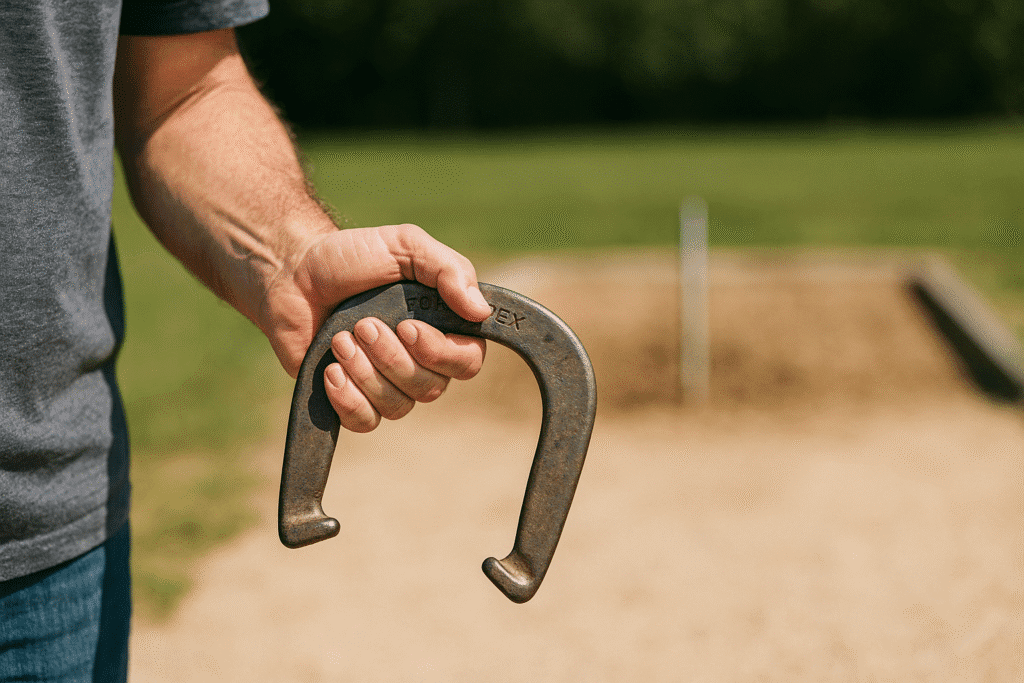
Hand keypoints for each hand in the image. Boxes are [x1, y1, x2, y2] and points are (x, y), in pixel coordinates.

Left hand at [261, 224, 488, 431]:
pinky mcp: (351, 400)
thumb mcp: (405, 246)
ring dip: (366, 372)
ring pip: (398, 406)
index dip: (440, 353)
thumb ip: (449, 269)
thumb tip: (481, 311)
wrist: (293, 272)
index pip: (467, 362)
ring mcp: (386, 384)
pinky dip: (348, 399)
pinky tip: (331, 371)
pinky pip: (365, 421)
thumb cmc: (353, 257)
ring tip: (340, 339)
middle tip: (362, 325)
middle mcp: (420, 362)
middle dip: (392, 358)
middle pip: (431, 388)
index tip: (407, 326)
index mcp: (442, 328)